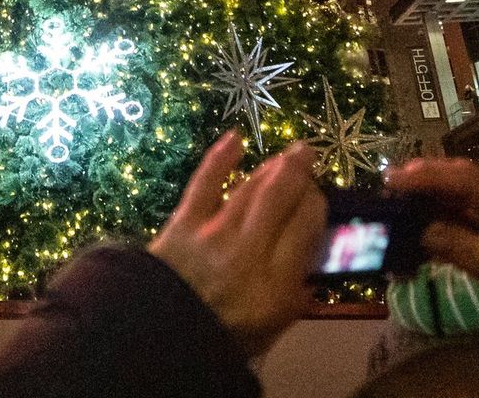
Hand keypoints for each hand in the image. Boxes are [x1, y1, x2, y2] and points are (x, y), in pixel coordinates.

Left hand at [148, 134, 326, 357]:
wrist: (159, 339)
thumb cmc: (221, 336)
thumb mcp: (271, 328)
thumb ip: (295, 295)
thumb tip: (312, 264)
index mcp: (276, 284)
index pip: (306, 228)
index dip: (316, 205)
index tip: (318, 197)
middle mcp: (249, 253)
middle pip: (281, 199)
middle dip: (298, 173)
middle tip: (307, 157)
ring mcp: (214, 234)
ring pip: (249, 188)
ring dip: (271, 167)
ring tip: (287, 155)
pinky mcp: (183, 223)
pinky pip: (205, 183)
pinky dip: (220, 158)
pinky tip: (235, 138)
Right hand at [386, 157, 478, 333]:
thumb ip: (472, 254)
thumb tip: (425, 231)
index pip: (468, 182)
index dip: (430, 177)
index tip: (396, 180)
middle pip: (458, 178)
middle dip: (421, 178)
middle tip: (385, 187)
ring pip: (453, 191)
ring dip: (423, 193)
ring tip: (391, 200)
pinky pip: (455, 210)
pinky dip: (431, 212)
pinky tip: (411, 221)